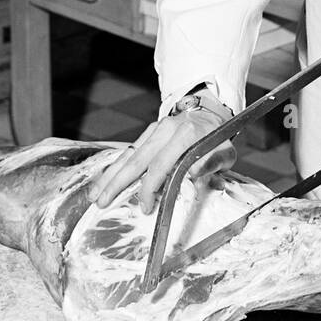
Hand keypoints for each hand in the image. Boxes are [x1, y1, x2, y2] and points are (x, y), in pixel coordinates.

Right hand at [91, 108, 234, 213]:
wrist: (211, 113)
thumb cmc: (217, 139)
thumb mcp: (225, 153)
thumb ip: (212, 164)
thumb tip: (194, 174)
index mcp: (186, 134)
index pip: (161, 163)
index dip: (150, 186)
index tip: (145, 206)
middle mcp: (166, 129)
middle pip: (137, 159)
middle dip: (118, 183)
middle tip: (103, 202)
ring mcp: (155, 129)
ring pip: (128, 154)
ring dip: (110, 176)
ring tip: (94, 194)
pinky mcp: (149, 132)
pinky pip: (129, 151)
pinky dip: (114, 167)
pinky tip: (103, 181)